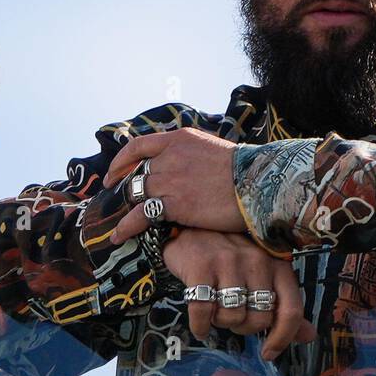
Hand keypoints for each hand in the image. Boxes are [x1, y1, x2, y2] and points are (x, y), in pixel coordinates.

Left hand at [105, 129, 247, 243]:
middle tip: (121, 203)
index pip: (139, 146)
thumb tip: (189, 170)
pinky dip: (126, 227)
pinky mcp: (173, 204)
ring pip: (136, 194)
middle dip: (127, 189)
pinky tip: (119, 236)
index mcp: (180, 139)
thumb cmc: (249, 171)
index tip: (114, 173)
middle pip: (138, 174)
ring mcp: (170, 180)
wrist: (261, 183)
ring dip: (126, 209)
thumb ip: (194, 156)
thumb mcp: (216, 150)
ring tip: (117, 223)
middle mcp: (170, 156)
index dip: (121, 161)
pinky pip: (140, 216)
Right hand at [163, 228, 314, 358]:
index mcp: (278, 266)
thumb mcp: (264, 277)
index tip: (268, 353)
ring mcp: (229, 262)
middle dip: (244, 329)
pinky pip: (203, 312)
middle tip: (234, 318)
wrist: (191, 232)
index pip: (292, 311)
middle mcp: (258, 261)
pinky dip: (201, 326)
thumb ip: (285, 307)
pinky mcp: (201, 267)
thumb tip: (309, 336)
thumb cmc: (232, 260)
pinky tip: (201, 326)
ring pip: (232, 317)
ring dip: (221, 323)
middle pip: (259, 320)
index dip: (282, 338)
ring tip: (216, 311)